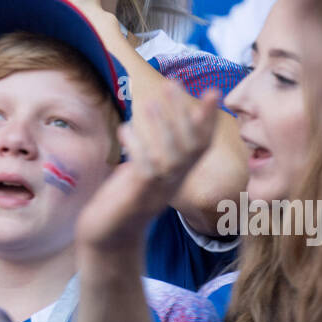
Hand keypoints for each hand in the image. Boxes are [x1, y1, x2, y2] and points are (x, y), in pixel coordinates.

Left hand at [75, 79, 221, 251]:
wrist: (108, 238)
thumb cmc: (123, 200)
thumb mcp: (143, 171)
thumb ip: (154, 149)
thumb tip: (160, 118)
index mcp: (178, 175)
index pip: (202, 144)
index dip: (209, 119)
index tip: (213, 91)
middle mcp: (173, 183)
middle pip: (189, 146)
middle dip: (183, 113)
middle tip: (172, 82)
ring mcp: (157, 192)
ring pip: (169, 156)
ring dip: (162, 128)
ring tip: (151, 102)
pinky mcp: (138, 198)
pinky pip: (144, 170)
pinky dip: (136, 147)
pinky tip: (124, 129)